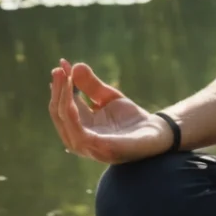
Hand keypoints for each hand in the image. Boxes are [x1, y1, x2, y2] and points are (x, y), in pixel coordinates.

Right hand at [47, 59, 170, 163]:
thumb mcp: (109, 97)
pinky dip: (72, 117)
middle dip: (57, 91)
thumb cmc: (131, 118)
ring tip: (66, 79)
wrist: (158, 132)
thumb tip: (74, 66)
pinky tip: (72, 100)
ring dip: (62, 100)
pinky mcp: (104, 150)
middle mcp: (81, 139)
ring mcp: (90, 147)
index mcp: (81, 127)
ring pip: (66, 124)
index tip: (60, 65)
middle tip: (59, 69)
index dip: (59, 87)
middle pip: (60, 115)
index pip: (62, 107)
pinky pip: (80, 135)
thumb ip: (92, 85)